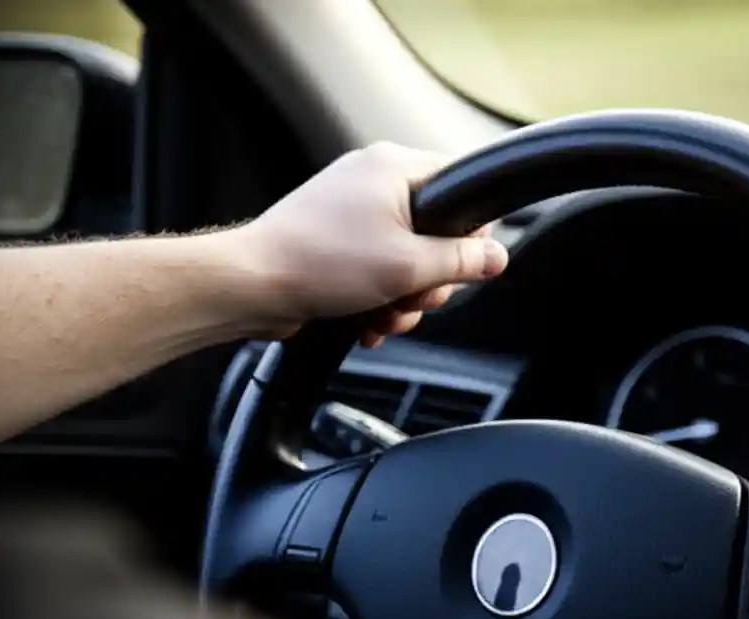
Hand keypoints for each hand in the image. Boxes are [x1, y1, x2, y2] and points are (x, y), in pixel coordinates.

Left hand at [236, 141, 508, 344]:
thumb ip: (462, 261)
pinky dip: (379, 301)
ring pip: (409, 261)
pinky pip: (379, 272)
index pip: (460, 186)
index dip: (471, 232)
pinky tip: (367, 321)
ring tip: (384, 314)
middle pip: (437, 233)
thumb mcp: (409, 266)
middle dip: (431, 279)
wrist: (251, 287)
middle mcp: (372, 182)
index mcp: (392, 167)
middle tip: (415, 296)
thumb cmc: (319, 263)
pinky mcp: (337, 245)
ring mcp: (352, 214)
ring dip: (405, 298)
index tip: (463, 264)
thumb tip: (497, 256)